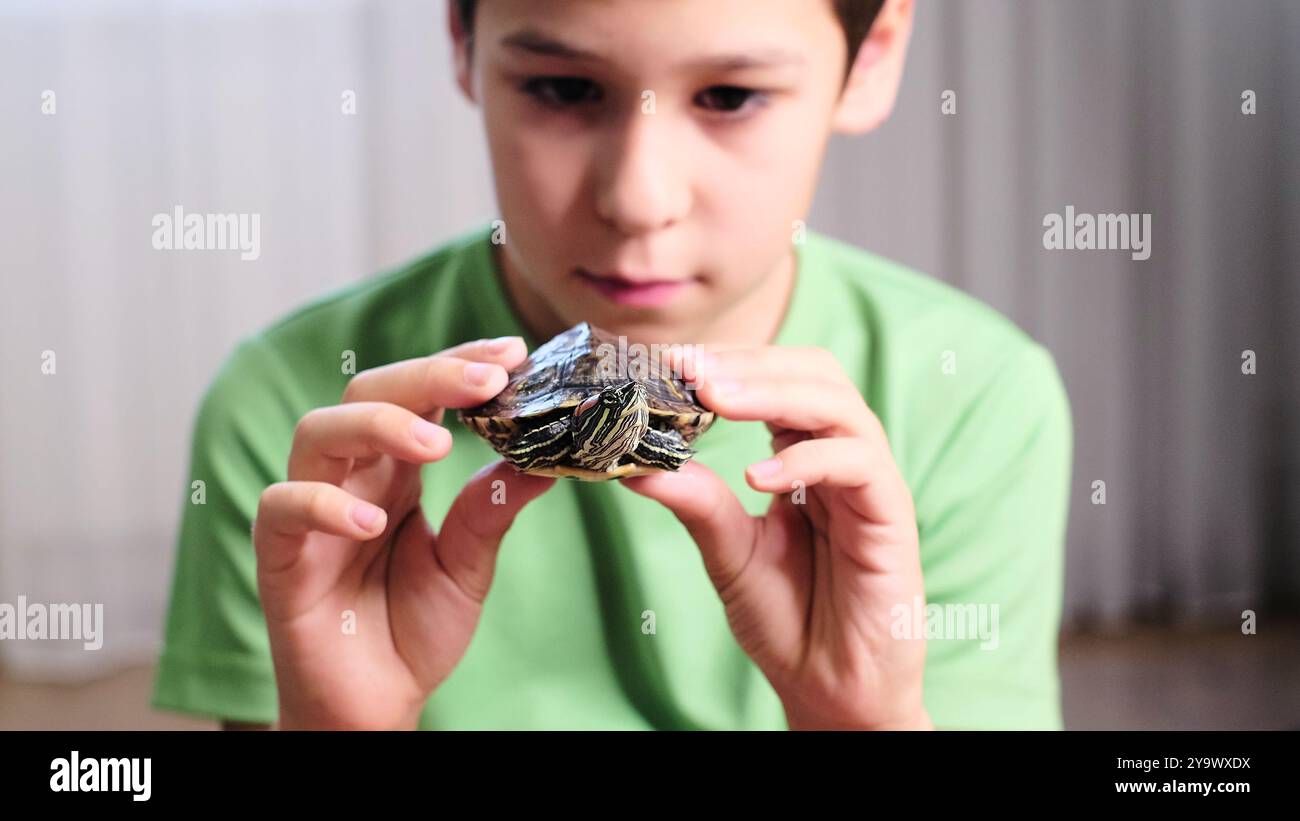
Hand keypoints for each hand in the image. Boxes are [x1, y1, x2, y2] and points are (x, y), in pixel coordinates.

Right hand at [252, 336, 553, 728]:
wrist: (374, 702)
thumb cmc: (413, 628)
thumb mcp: (469, 566)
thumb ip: (490, 511)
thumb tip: (544, 459)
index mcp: (396, 469)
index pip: (419, 394)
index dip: (458, 365)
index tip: (511, 353)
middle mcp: (351, 476)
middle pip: (366, 392)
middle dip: (427, 376)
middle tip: (486, 381)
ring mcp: (311, 511)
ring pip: (318, 432)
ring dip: (378, 426)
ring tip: (435, 446)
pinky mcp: (281, 556)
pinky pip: (282, 507)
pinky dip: (324, 504)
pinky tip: (373, 521)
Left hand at [623, 346, 930, 729]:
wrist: (831, 687)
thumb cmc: (788, 618)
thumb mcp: (728, 553)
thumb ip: (696, 503)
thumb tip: (634, 466)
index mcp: (804, 455)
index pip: (775, 380)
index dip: (726, 363)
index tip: (668, 362)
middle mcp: (841, 457)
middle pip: (813, 373)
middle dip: (749, 363)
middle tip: (687, 368)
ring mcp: (870, 482)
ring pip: (838, 405)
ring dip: (773, 393)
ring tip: (714, 399)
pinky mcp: (892, 515)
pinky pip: (860, 463)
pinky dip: (807, 459)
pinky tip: (757, 476)